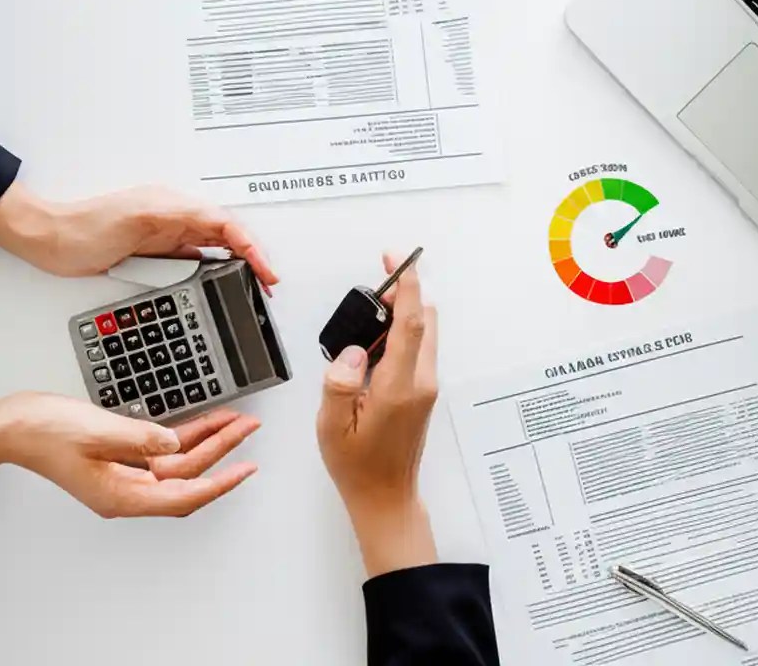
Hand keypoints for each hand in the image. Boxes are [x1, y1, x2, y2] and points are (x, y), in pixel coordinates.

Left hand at [0, 182, 278, 289]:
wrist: (49, 240)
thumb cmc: (81, 228)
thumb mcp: (137, 220)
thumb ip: (177, 220)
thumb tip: (211, 226)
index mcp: (173, 206)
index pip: (225, 225)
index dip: (251, 247)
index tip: (265, 271)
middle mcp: (173, 218)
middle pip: (224, 237)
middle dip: (250, 259)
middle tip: (266, 284)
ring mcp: (164, 236)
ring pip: (211, 250)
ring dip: (232, 266)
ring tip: (249, 286)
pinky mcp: (153, 253)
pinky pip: (189, 262)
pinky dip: (207, 273)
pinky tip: (213, 285)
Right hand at [0, 393, 260, 517]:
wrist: (12, 426)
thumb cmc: (43, 431)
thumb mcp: (98, 430)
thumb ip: (141, 438)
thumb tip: (175, 445)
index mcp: (121, 496)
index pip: (184, 495)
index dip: (219, 482)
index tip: (246, 469)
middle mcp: (126, 491)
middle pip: (186, 477)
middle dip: (220, 453)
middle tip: (248, 432)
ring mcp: (122, 476)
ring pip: (177, 464)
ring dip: (205, 442)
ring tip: (234, 423)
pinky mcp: (119, 458)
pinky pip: (161, 452)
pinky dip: (184, 438)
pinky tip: (203, 423)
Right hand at [317, 252, 438, 576]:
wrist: (386, 497)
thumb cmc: (359, 467)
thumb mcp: (331, 425)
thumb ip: (339, 382)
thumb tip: (351, 352)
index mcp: (398, 388)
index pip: (410, 324)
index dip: (406, 286)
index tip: (398, 261)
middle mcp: (421, 384)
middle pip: (424, 321)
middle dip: (404, 295)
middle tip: (377, 284)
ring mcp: (426, 388)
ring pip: (424, 334)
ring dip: (402, 316)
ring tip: (369, 317)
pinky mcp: (423, 393)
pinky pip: (418, 352)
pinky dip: (401, 336)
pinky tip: (374, 346)